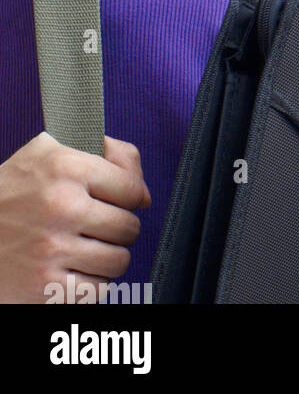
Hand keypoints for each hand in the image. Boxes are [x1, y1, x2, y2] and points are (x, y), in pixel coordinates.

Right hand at [0, 132, 151, 303]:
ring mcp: (52, 249)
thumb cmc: (11, 191)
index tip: (118, 200)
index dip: (129, 196)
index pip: (131, 187)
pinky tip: (73, 269)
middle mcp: (62, 206)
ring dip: (108, 257)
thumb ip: (105, 152)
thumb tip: (143, 191)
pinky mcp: (44, 286)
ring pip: (119, 261)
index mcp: (65, 168)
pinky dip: (90, 283)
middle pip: (128, 227)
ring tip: (88, 248)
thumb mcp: (49, 150)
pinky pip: (97, 290)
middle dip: (119, 228)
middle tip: (99, 227)